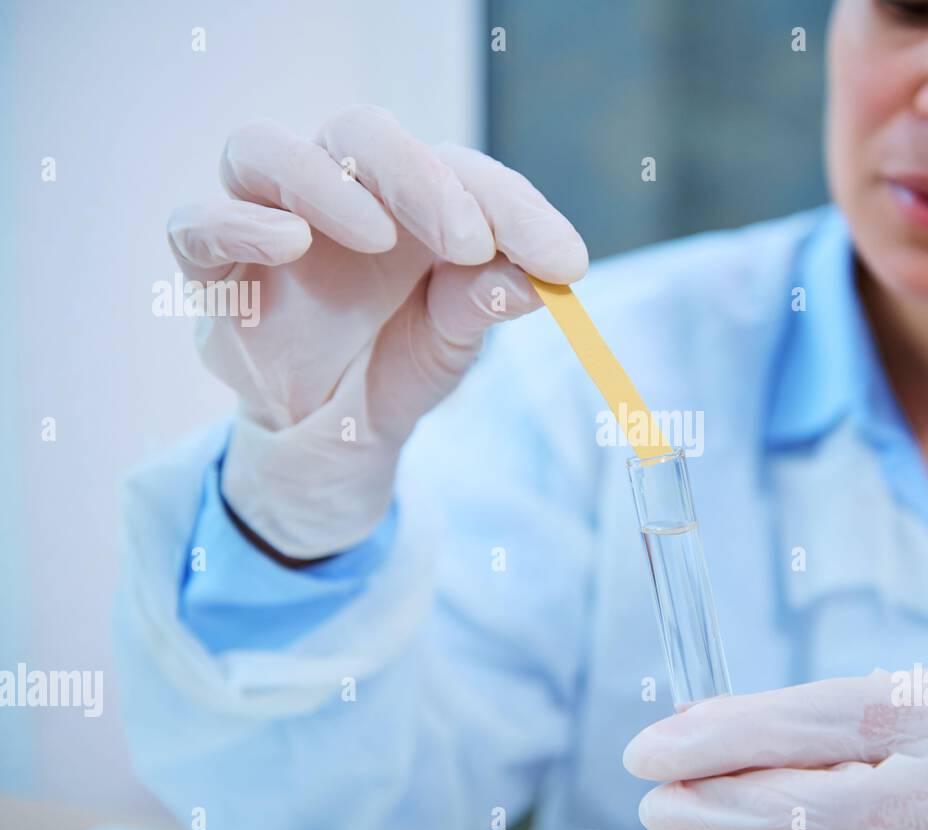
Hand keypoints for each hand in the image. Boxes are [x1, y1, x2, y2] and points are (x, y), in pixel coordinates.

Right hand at [167, 105, 586, 557]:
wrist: (326, 434)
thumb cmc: (396, 364)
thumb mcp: (451, 343)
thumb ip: (482, 304)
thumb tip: (537, 282)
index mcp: (411, 198)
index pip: (462, 172)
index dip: (516, 209)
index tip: (566, 262)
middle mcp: (339, 191)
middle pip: (360, 133)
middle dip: (421, 178)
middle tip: (471, 241)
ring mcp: (269, 220)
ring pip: (265, 150)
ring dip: (324, 181)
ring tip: (377, 236)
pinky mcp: (213, 269)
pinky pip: (198, 224)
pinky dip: (237, 225)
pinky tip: (288, 243)